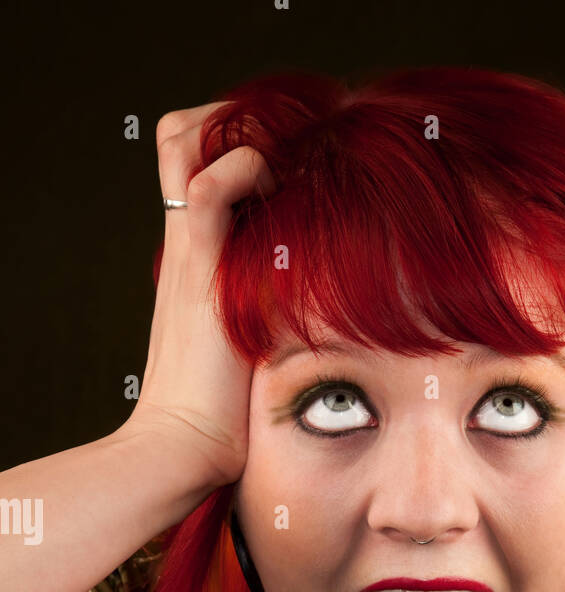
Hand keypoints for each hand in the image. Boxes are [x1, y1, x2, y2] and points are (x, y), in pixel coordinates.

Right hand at [120, 101, 276, 485]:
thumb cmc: (227, 416)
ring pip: (186, 139)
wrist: (185, 448)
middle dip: (234, 121)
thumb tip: (333, 309)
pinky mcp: (197, 272)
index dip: (239, 143)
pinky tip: (278, 195)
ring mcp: (189, 252)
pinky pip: (202, 187)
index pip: (197, 162)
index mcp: (198, 258)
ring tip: (286, 172)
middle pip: (182, 133)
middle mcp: (187, 244)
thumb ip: (278, 313)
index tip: (294, 166)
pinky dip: (241, 168)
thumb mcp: (257, 346)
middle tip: (289, 156)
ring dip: (239, 134)